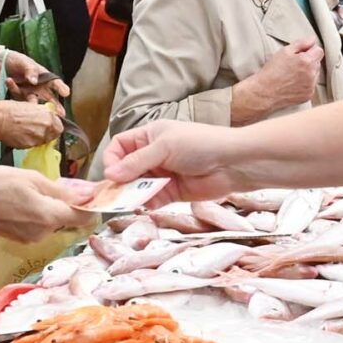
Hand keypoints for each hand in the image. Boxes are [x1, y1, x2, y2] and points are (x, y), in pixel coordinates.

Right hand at [0, 98, 63, 149]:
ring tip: (28, 131)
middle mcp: (46, 128)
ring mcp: (38, 138)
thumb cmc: (11, 109)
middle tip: (38, 129)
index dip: (54, 126)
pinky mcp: (30, 145)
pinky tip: (22, 135)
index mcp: (48, 116)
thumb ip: (40, 110)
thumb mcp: (30, 105)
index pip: (60, 126)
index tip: (49, 125)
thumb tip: (43, 110)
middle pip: (54, 135)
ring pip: (43, 141)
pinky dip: (29, 141)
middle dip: (48, 132)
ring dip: (39, 137)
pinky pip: (33, 145)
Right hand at [0, 166, 85, 241]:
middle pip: (67, 219)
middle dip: (66, 203)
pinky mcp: (21, 239)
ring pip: (53, 222)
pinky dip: (38, 215)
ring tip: (35, 191)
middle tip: (56, 184)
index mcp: (50, 216)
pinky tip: (25, 202)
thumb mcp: (33, 178)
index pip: (84, 217)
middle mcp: (45, 232)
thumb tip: (87, 195)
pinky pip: (39, 226)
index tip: (91, 193)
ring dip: (51, 208)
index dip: (91, 205)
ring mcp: (32, 238)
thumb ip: (62, 190)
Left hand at [4, 51, 66, 105]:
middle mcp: (37, 85)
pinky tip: (9, 80)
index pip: (54, 82)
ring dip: (36, 106)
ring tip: (36, 109)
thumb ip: (30, 70)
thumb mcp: (23, 61)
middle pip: (48, 97)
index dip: (61, 87)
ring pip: (35, 102)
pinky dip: (14, 90)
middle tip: (61, 115)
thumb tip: (34, 81)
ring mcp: (27, 92)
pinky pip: (17, 97)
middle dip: (55, 106)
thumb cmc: (13, 59)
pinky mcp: (16, 96)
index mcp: (42, 76)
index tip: (66, 93)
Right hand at [102, 121, 242, 203]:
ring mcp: (162, 175)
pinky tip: (146, 205)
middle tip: (115, 194)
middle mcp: (153, 155)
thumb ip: (136, 163)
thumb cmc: (200, 145)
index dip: (112, 159)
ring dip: (131, 195)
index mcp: (149, 137)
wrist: (233, 163)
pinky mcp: (171, 193)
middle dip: (119, 181)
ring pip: (137, 187)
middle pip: (125, 170)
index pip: (119, 147)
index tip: (112, 174)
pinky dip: (146, 204)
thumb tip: (109, 175)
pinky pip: (152, 200)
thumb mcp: (164, 147)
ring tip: (130, 201)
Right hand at [234, 40, 323, 124]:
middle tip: (294, 64)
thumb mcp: (284, 51)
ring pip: (315, 74)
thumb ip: (301, 43)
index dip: (310, 50)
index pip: (319, 51)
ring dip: (308, 72)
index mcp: (307, 61)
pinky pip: (311, 85)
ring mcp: (311, 86)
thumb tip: (313, 40)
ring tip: (292, 75)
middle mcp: (312, 74)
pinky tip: (293, 83)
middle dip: (309, 61)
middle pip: (317, 62)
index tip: (301, 53)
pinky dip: (305, 83)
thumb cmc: (272, 71)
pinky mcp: (308, 95)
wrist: (264, 92)